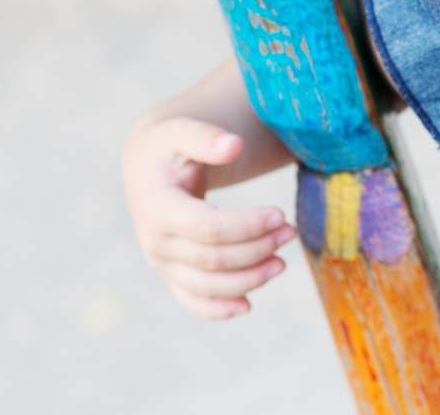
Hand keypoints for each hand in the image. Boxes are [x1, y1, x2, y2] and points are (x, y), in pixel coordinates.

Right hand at [122, 115, 298, 319]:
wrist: (148, 167)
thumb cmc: (170, 145)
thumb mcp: (183, 130)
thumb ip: (206, 137)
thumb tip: (234, 146)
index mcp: (158, 208)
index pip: (208, 229)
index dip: (247, 226)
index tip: (279, 214)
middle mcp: (155, 242)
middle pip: (214, 259)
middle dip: (257, 248)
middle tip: (291, 231)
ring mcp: (162, 262)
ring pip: (208, 285)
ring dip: (249, 278)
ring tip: (282, 261)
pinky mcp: (171, 273)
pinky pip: (192, 300)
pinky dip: (218, 309)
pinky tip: (248, 305)